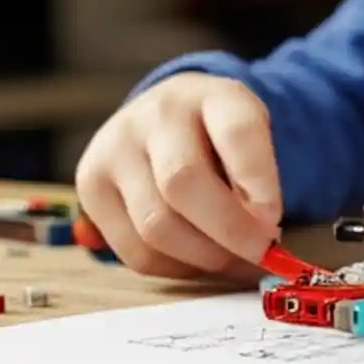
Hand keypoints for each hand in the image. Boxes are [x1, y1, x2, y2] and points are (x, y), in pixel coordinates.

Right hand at [75, 73, 281, 282]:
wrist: (164, 116)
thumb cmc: (218, 137)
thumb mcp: (251, 139)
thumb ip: (259, 182)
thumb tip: (264, 249)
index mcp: (211, 95)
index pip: (237, 133)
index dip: (259, 181)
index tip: (274, 218)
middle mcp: (157, 115)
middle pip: (184, 183)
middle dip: (229, 232)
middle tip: (259, 254)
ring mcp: (115, 147)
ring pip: (156, 225)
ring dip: (204, 258)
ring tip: (233, 260)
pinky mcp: (90, 183)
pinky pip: (134, 250)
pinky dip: (174, 268)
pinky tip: (198, 260)